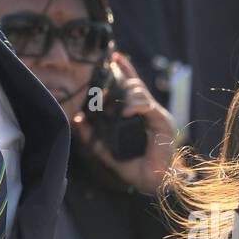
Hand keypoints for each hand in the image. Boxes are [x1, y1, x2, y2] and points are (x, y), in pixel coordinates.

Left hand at [73, 52, 177, 194]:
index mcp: (136, 114)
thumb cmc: (132, 165)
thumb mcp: (105, 149)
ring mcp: (155, 115)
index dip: (124, 70)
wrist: (150, 182)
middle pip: (135, 84)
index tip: (115, 56)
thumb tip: (77, 120)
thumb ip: (91, 135)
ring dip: (127, 92)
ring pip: (140, 92)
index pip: (130, 87)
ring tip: (117, 100)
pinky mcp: (162, 123)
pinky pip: (148, 106)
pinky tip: (126, 110)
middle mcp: (147, 111)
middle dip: (123, 76)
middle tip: (112, 71)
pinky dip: (135, 105)